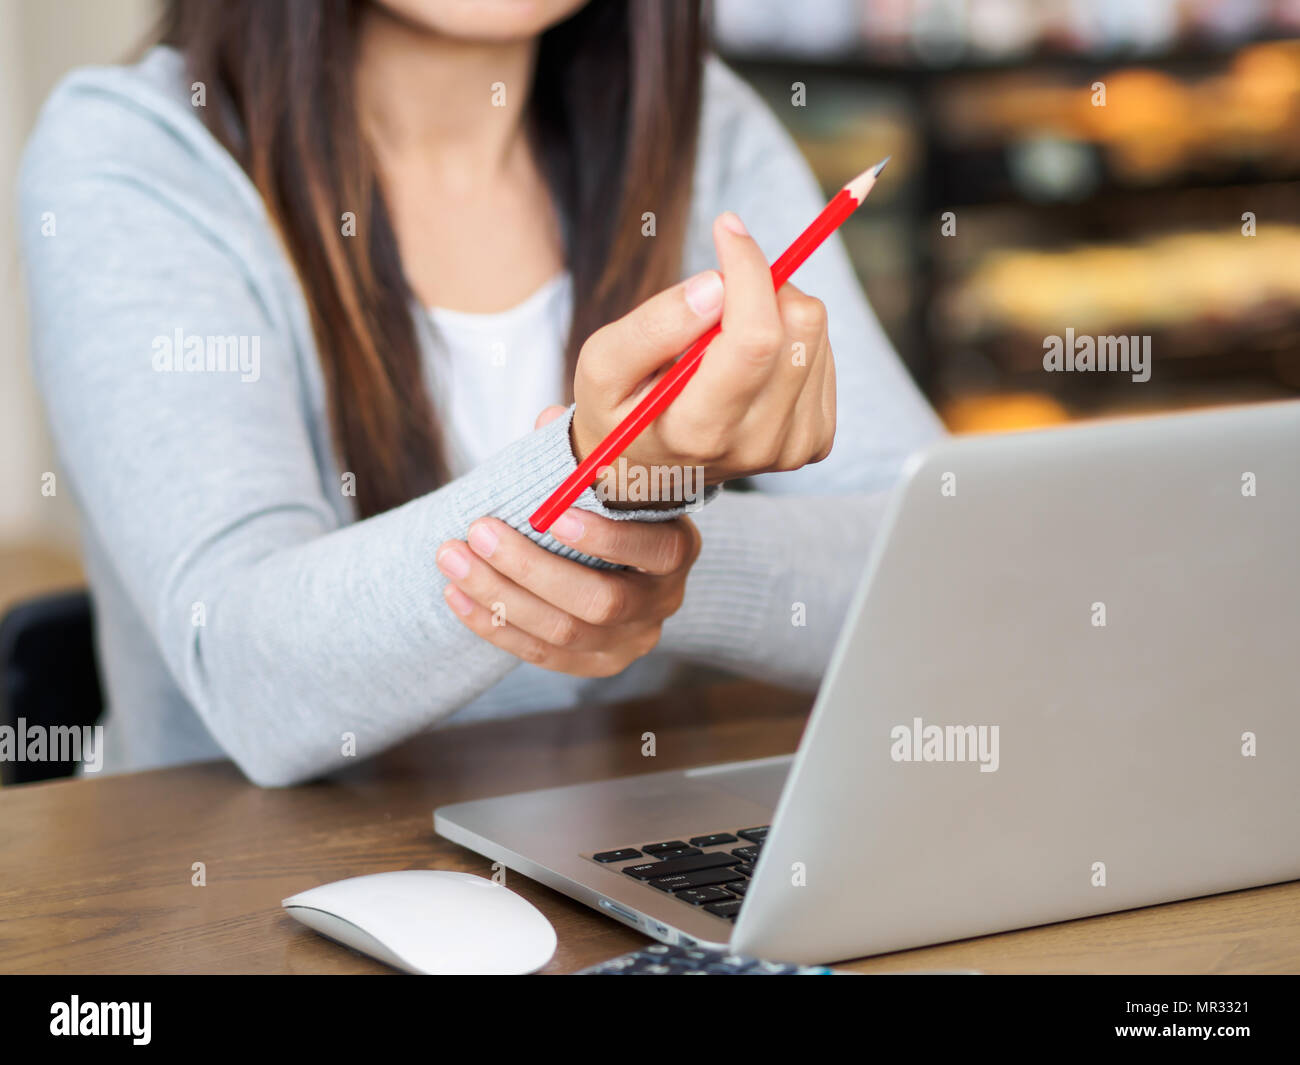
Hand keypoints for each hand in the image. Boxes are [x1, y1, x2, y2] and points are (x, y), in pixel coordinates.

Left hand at [436, 451, 699, 677]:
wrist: (618, 567)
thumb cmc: (609, 506)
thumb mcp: (608, 477)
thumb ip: (583, 453)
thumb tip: (548, 422)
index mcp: (677, 548)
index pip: (656, 551)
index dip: (607, 538)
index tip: (554, 514)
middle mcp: (662, 602)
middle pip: (600, 601)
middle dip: (532, 567)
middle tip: (480, 531)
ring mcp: (630, 641)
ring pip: (563, 631)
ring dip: (500, 595)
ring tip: (452, 558)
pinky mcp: (596, 666)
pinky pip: (541, 655)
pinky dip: (493, 626)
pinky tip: (456, 594)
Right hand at [572, 211, 835, 488]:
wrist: (647, 472)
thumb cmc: (619, 409)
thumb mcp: (602, 366)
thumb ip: (651, 326)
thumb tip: (716, 285)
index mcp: (700, 432)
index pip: (755, 339)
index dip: (748, 269)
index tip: (727, 230)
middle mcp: (758, 445)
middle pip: (799, 326)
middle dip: (761, 282)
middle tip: (720, 289)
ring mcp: (794, 447)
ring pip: (814, 331)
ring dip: (773, 309)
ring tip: (726, 334)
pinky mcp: (817, 439)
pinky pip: (823, 354)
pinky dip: (788, 337)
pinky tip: (751, 360)